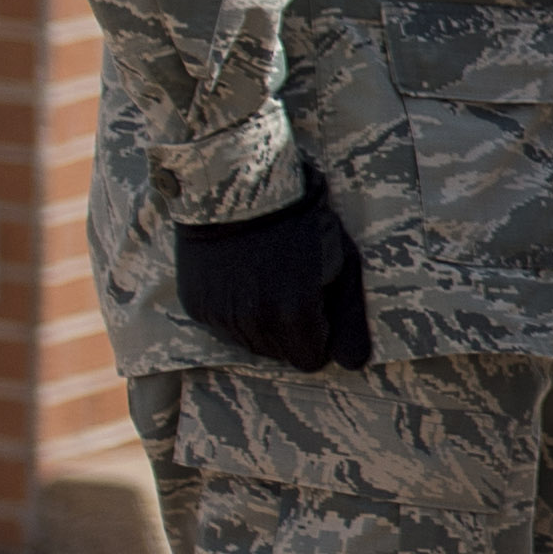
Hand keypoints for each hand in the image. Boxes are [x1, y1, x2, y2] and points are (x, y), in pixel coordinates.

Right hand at [173, 176, 372, 371]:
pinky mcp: (197, 306)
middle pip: (281, 355)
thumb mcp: (340, 263)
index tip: (319, 308)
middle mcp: (255, 321)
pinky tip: (241, 281)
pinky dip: (234, 313)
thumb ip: (349, 318)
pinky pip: (223, 328)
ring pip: (251, 345)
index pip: (312, 360)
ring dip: (263, 324)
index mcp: (295, 313)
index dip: (320, 336)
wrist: (238, 189)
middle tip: (291, 288)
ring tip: (266, 282)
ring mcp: (221, 316)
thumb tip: (355, 364)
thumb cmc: (300, 222)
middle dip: (293, 332)